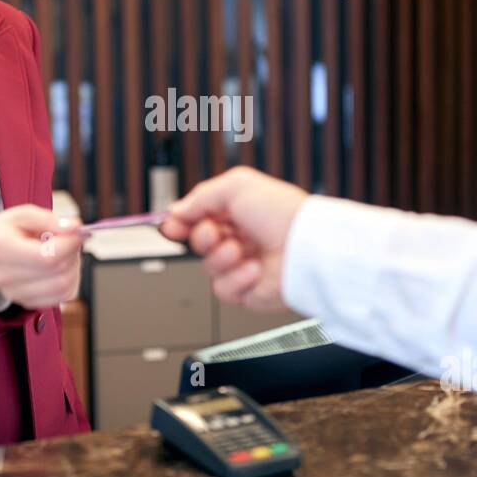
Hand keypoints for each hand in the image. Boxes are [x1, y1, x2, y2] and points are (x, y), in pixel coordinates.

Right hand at [0, 205, 82, 308]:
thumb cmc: (5, 233)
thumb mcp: (21, 215)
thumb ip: (48, 218)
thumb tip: (76, 227)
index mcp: (2, 249)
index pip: (47, 257)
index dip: (70, 244)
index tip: (78, 231)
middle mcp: (6, 277)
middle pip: (59, 272)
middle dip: (74, 252)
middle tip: (71, 238)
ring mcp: (16, 294)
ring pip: (65, 286)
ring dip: (74, 266)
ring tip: (64, 251)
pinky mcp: (28, 303)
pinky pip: (64, 295)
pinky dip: (72, 279)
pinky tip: (62, 265)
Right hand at [159, 166, 307, 311]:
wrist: (306, 246)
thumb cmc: (282, 213)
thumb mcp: (236, 186)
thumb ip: (200, 196)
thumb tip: (176, 210)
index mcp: (237, 213)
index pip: (198, 218)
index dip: (181, 222)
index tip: (171, 225)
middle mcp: (239, 239)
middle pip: (198, 243)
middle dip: (201, 238)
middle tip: (215, 234)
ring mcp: (243, 265)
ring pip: (208, 268)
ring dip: (221, 258)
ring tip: (240, 252)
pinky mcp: (248, 290)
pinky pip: (223, 289)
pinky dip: (236, 279)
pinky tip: (254, 269)